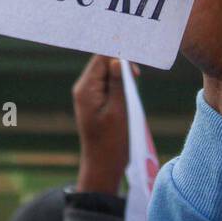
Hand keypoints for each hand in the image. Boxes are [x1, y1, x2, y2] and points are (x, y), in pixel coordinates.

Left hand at [72, 54, 128, 192]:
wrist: (103, 165)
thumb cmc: (112, 141)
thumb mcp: (119, 110)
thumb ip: (117, 83)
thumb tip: (116, 59)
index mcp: (86, 88)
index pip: (101, 58)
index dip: (119, 55)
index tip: (136, 64)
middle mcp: (84, 88)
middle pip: (103, 63)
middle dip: (121, 66)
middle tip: (137, 77)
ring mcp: (88, 95)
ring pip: (107, 74)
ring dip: (122, 77)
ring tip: (132, 90)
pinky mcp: (95, 102)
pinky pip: (108, 85)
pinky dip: (119, 86)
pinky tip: (128, 94)